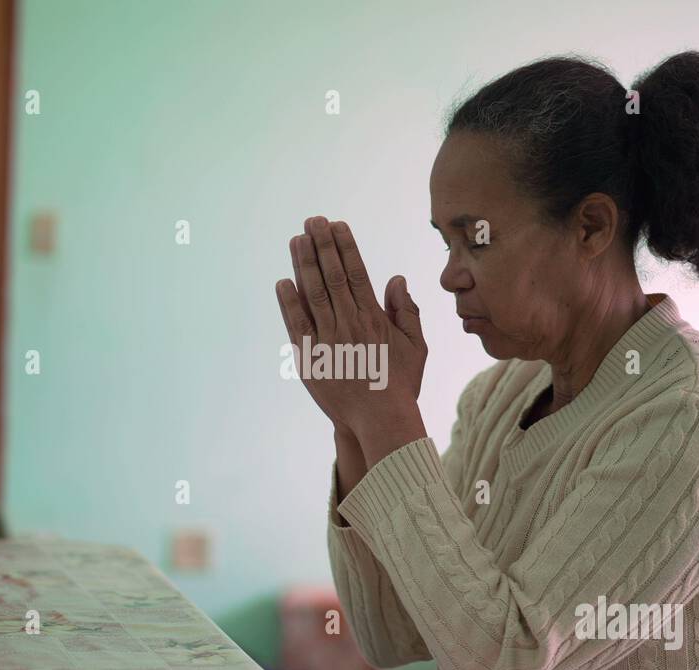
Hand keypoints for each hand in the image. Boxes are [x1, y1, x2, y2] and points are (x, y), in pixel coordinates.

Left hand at [275, 216, 427, 439]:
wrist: (380, 420)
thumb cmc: (400, 384)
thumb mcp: (416, 347)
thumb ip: (407, 311)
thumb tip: (397, 279)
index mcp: (374, 318)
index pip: (357, 272)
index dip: (346, 246)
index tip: (338, 225)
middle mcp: (349, 323)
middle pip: (333, 275)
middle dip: (322, 245)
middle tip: (313, 220)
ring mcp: (328, 340)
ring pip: (313, 294)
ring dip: (304, 264)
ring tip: (297, 239)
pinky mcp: (310, 358)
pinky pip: (296, 325)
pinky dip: (289, 303)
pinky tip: (283, 282)